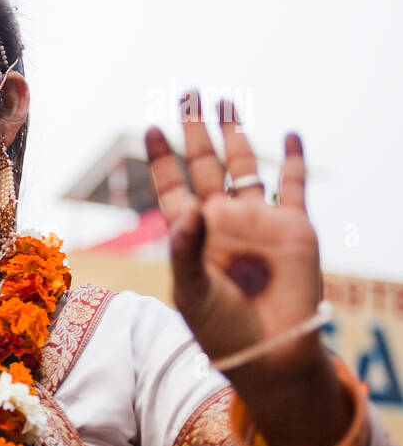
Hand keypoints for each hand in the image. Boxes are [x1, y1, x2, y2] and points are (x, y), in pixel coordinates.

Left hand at [144, 90, 324, 379]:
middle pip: (205, 165)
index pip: (172, 186)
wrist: (269, 352)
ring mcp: (257, 222)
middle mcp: (221, 222)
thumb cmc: (221, 329)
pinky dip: (292, 160)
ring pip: (245, 167)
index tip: (151, 127)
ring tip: (225, 102)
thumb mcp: (191, 291)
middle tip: (188, 93)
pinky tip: (289, 135)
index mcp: (191, 235)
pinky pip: (292, 186)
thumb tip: (189, 209)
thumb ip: (186, 250)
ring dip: (237, 135)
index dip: (163, 158)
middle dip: (196, 131)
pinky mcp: (294, 229)